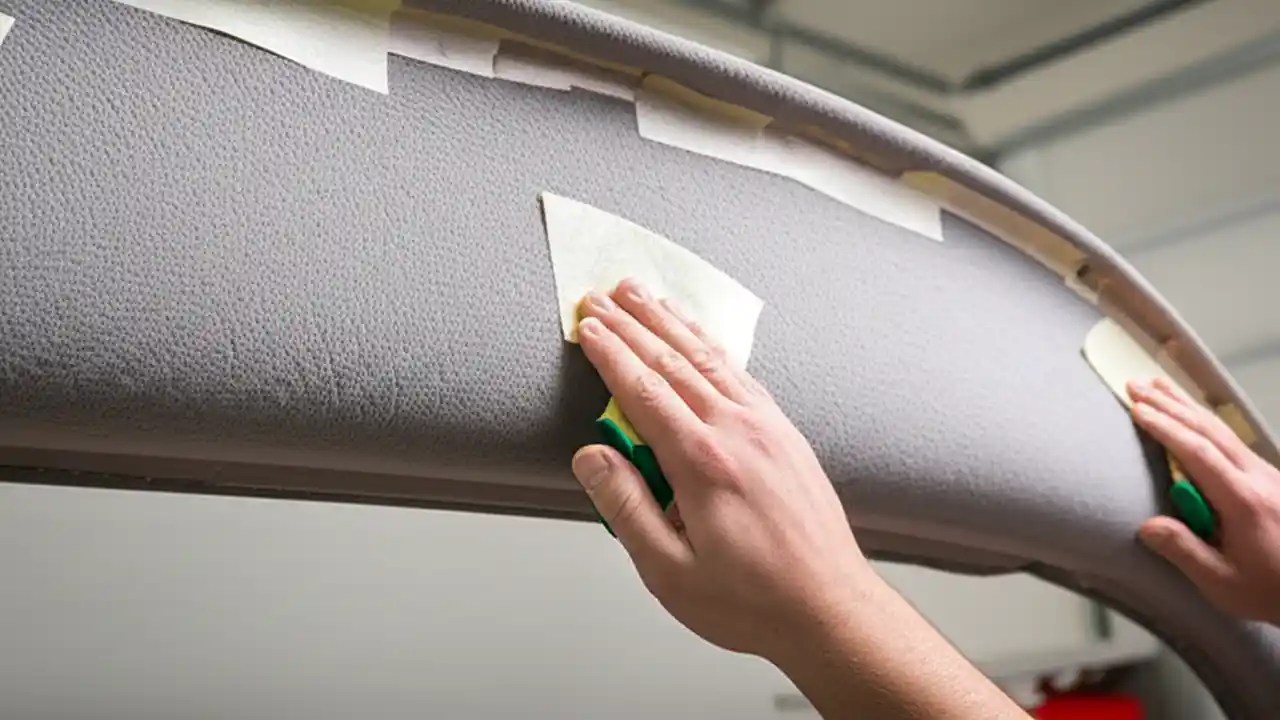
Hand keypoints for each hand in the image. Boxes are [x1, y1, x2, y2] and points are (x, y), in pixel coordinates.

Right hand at [570, 280, 1024, 719]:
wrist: (830, 608)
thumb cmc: (753, 600)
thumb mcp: (669, 570)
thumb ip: (625, 507)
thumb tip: (591, 458)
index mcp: (703, 464)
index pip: (643, 391)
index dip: (611, 354)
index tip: (588, 327)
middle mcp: (737, 433)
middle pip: (673, 362)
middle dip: (633, 325)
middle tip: (602, 297)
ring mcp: (767, 428)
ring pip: (709, 359)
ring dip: (671, 323)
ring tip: (643, 295)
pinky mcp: (785, 434)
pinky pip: (741, 374)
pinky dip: (712, 346)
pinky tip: (699, 336)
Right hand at [1128, 377, 1279, 623]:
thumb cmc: (1273, 591)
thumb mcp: (1224, 583)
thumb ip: (1184, 552)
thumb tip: (1147, 526)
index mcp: (1244, 501)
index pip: (1199, 453)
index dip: (1166, 428)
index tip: (1137, 409)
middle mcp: (1258, 479)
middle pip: (1210, 431)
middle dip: (1171, 405)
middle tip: (1136, 385)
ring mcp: (1268, 475)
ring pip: (1223, 431)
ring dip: (1187, 406)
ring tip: (1157, 386)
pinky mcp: (1271, 480)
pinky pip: (1232, 441)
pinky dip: (1204, 421)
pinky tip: (1192, 416)